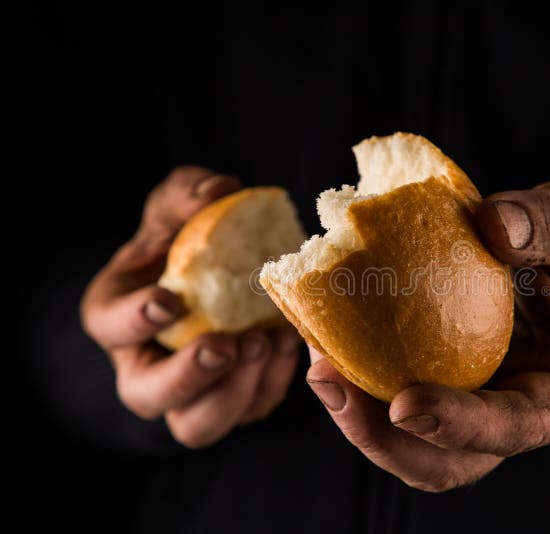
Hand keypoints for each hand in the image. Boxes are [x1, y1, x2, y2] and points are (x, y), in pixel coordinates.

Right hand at [82, 166, 299, 447]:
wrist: (217, 271)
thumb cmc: (185, 238)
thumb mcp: (178, 204)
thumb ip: (188, 193)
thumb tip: (219, 191)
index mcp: (117, 314)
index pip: (109, 325)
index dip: (134, 319)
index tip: (170, 301)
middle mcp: (145, 363)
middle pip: (148, 396)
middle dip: (188, 378)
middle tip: (226, 346)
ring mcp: (190, 391)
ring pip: (198, 425)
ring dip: (235, 392)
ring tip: (264, 342)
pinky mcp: (233, 398)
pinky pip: (251, 409)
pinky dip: (273, 382)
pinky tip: (287, 342)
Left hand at [306, 179, 549, 490]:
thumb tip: (492, 224)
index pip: (517, 428)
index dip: (461, 428)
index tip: (408, 404)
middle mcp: (518, 411)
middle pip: (451, 461)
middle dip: (386, 440)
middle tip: (332, 384)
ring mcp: (477, 402)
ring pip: (412, 442)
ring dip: (358, 415)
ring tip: (317, 361)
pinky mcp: (444, 380)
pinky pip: (395, 395)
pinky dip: (358, 376)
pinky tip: (325, 335)